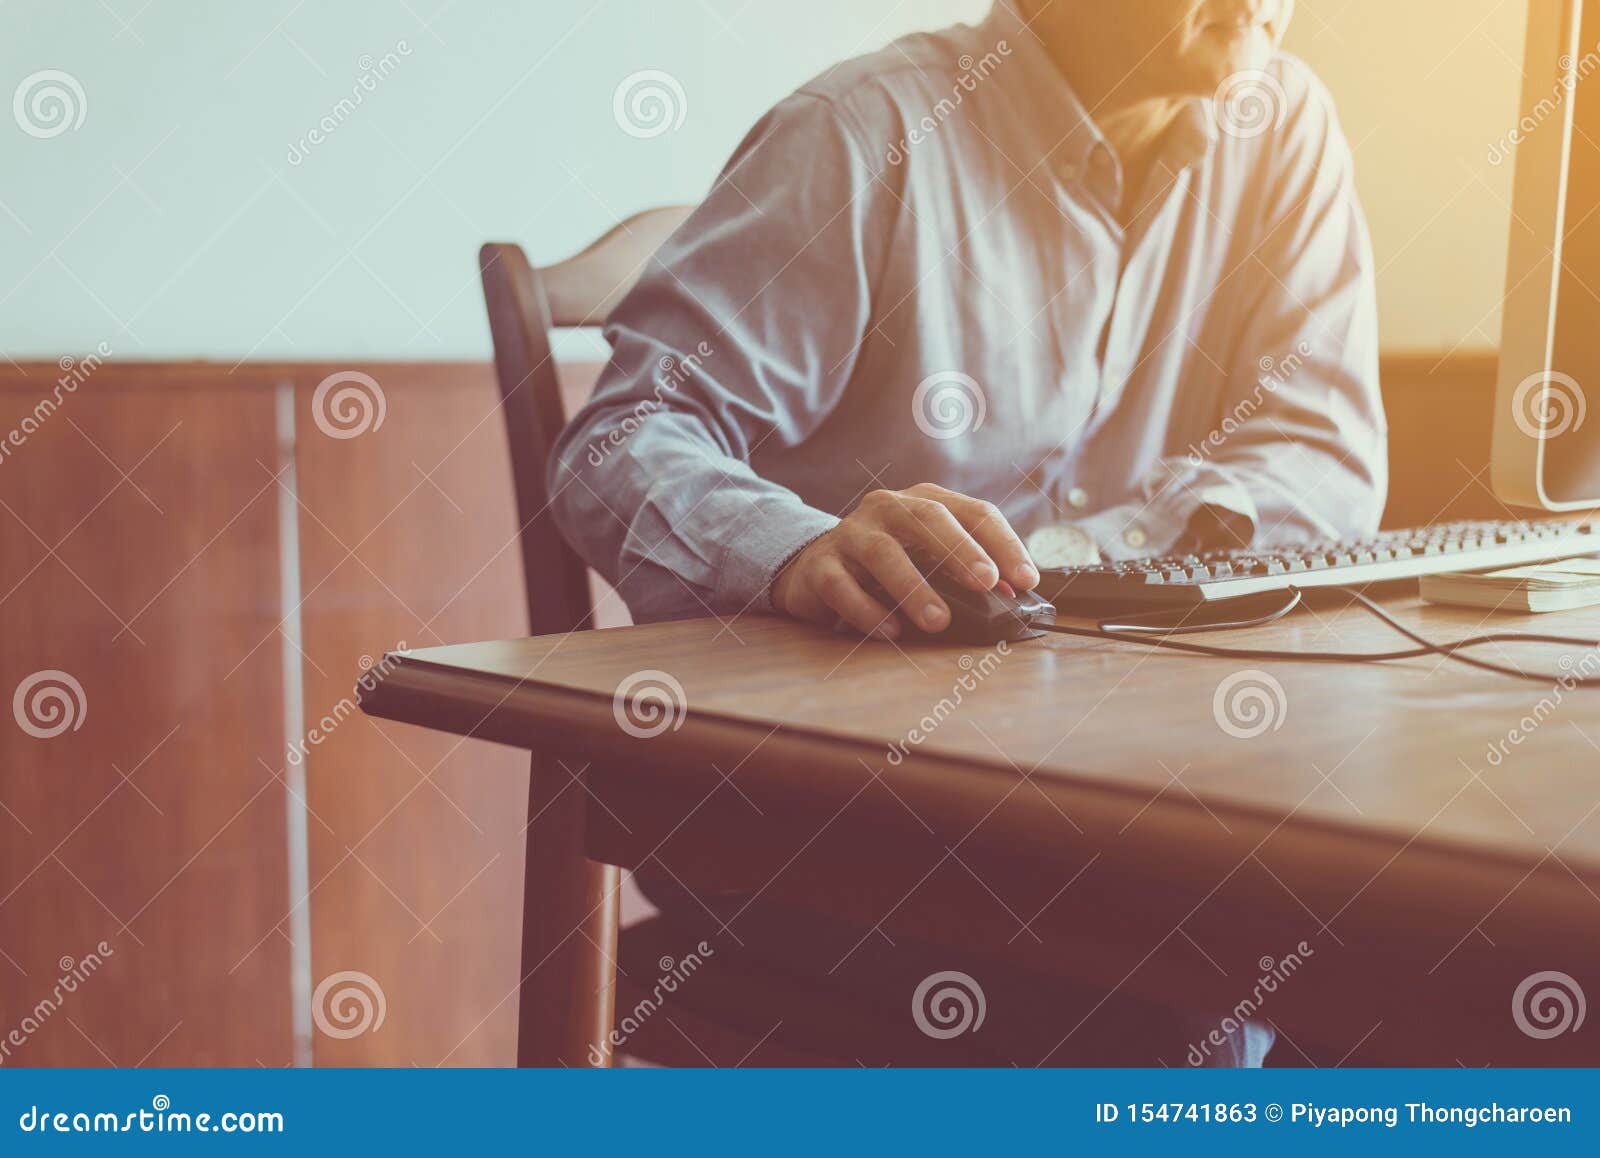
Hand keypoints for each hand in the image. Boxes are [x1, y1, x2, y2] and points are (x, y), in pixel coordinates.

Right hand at [770, 484, 1038, 639]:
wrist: (815, 569)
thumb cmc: (886, 566)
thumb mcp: (929, 560)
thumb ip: (968, 571)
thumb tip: (1012, 592)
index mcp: (923, 501)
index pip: (974, 512)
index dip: (1003, 543)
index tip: (1026, 578)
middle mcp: (887, 508)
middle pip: (928, 518)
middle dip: (961, 550)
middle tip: (987, 582)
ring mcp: (851, 534)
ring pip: (883, 552)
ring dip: (915, 588)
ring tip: (939, 621)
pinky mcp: (820, 565)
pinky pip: (842, 586)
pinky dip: (867, 610)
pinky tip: (891, 632)